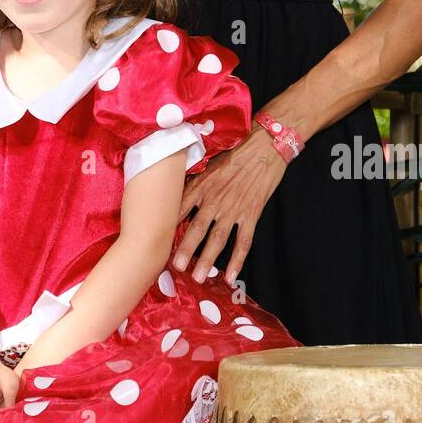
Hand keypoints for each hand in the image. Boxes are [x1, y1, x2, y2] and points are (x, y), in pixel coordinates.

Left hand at [173, 126, 287, 284]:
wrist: (265, 145)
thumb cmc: (235, 150)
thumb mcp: (208, 160)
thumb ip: (193, 178)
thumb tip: (173, 188)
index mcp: (201, 185)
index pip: (180, 209)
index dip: (168, 226)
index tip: (157, 241)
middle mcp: (215, 198)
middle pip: (197, 228)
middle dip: (185, 249)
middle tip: (174, 267)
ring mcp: (234, 208)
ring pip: (218, 239)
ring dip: (207, 259)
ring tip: (198, 277)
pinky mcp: (252, 213)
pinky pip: (244, 241)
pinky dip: (237, 260)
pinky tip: (231, 276)